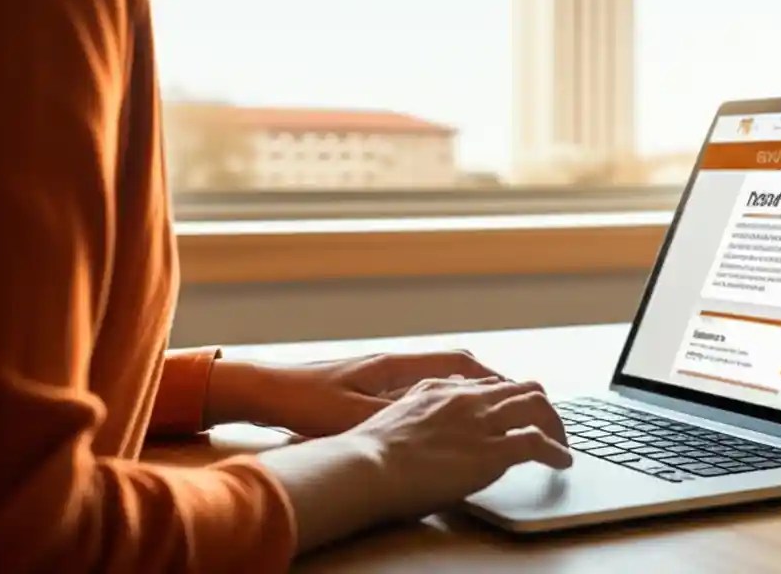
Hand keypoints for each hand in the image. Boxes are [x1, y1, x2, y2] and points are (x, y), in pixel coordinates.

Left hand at [204, 351, 504, 436]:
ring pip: (435, 374)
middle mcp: (392, 363)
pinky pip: (418, 384)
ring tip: (486, 406)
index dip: (490, 376)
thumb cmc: (305, 401)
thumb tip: (438, 417)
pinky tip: (440, 414)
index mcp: (394, 366)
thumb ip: (397, 414)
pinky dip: (440, 394)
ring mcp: (380, 371)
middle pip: (452, 363)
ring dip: (463, 386)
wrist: (266, 389)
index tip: (514, 390)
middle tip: (512, 397)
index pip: (457, 362)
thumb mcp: (354, 415)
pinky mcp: (367, 384)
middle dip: (486, 379)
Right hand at [256, 376, 571, 551]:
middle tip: (547, 424)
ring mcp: (481, 421)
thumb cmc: (367, 455)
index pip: (487, 385)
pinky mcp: (492, 450)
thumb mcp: (390, 419)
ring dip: (555, 424)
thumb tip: (422, 426)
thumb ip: (413, 414)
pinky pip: (538, 443)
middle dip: (538, 405)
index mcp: (438, 389)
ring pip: (536, 406)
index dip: (507, 397)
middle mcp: (464, 398)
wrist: (364, 467)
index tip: (514, 410)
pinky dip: (557, 451)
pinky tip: (562, 462)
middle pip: (519, 387)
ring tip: (561, 442)